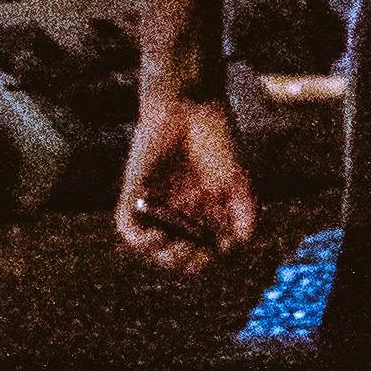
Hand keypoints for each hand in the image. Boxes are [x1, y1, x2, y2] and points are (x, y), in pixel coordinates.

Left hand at [115, 90, 258, 276]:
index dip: (206, 259)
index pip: (199, 251)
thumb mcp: (239, 183)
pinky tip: (156, 236)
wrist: (192, 109)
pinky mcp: (134, 193)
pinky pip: (128, 226)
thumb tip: (233, 249)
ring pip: (149, 246)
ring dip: (161, 255)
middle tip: (193, 252)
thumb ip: (243, 217)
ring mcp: (154, 205)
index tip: (216, 252)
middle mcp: (176, 213)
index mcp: (201, 214)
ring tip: (175, 247)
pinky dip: (139, 239)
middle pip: (174, 253)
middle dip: (183, 261)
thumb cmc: (217, 142)